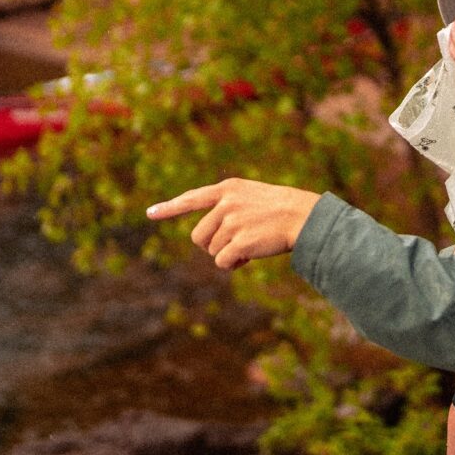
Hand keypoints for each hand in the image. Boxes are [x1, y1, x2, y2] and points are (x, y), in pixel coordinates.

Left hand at [146, 178, 321, 269]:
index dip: (169, 208)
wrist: (304, 217)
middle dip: (212, 245)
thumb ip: (227, 208)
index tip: (150, 213)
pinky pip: (223, 262)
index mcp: (228, 189)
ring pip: (211, 251)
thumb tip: (205, 239)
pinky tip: (249, 258)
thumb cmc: (281, 210)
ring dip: (227, 254)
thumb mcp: (252, 197)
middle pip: (199, 236)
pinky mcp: (239, 241)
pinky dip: (233, 265)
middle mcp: (226, 203)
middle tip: (234, 243)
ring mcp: (232, 222)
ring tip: (250, 245)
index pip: (192, 199)